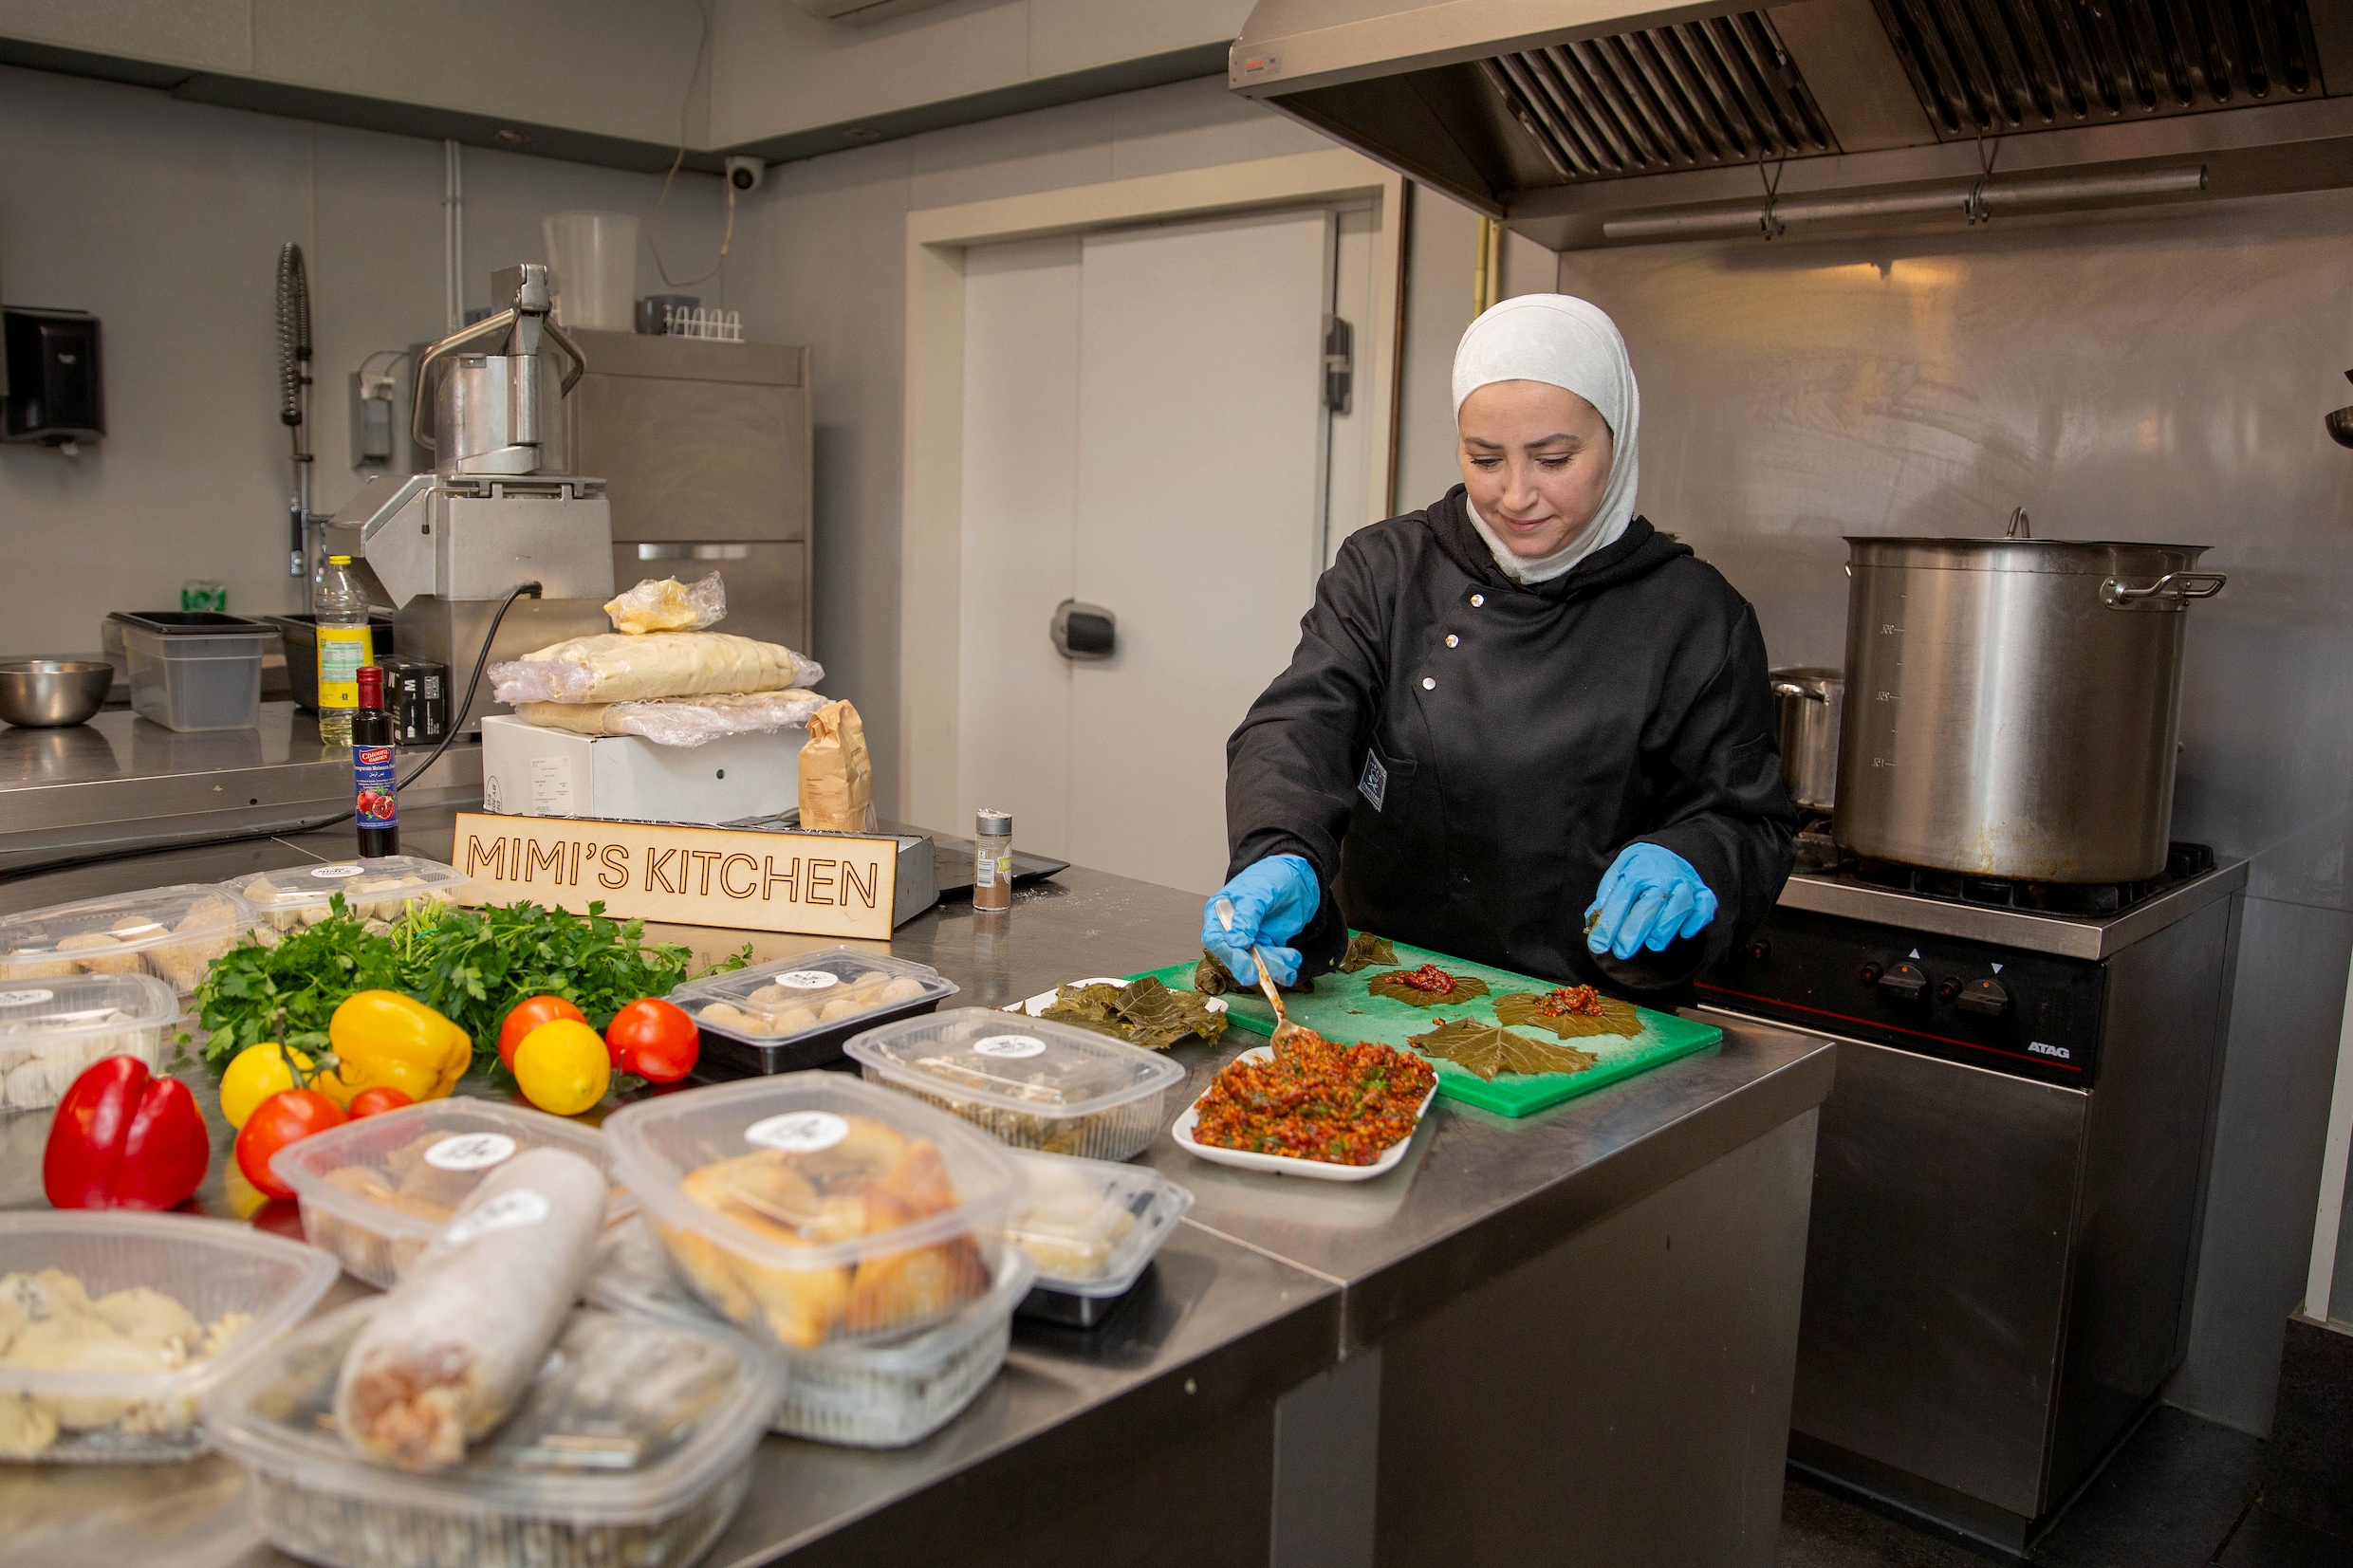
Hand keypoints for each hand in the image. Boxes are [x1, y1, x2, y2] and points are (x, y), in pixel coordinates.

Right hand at [1202, 855, 1319, 987]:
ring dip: (1272, 966)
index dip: (1228, 952)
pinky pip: (1272, 962)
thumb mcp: (1257, 892)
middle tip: (1259, 975)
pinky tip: (1292, 962)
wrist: (1298, 876)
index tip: (1244, 961)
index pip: (1215, 938)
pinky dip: (1283, 966)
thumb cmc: (1270, 876)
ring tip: (1289, 960)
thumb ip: (1247, 916)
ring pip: (1256, 962)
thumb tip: (1236, 940)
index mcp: (1220, 912)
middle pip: (1234, 956)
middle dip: (1248, 966)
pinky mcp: (1268, 945)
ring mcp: (1251, 939)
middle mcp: (1232, 929)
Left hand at [1586, 843, 1717, 959]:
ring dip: (1665, 928)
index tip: (1598, 945)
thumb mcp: (1616, 874)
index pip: (1620, 899)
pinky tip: (1685, 933)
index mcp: (1636, 871)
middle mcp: (1663, 876)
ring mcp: (1684, 884)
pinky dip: (1696, 921)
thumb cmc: (1638, 869)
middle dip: (1634, 931)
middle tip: (1622, 951)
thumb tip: (1593, 920)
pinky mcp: (1702, 893)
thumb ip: (1606, 896)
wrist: (1666, 851)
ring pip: (1679, 906)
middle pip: (1650, 904)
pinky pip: (1704, 907)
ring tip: (1652, 943)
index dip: (1609, 925)